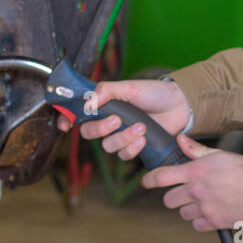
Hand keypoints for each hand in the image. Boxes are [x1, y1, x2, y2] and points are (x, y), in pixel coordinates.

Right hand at [56, 76, 191, 161]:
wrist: (179, 104)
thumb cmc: (153, 92)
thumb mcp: (129, 87)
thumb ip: (106, 91)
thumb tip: (88, 103)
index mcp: (103, 104)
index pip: (78, 113)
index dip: (66, 119)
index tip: (64, 124)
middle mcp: (108, 121)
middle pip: (88, 132)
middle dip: (101, 129)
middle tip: (117, 120)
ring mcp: (120, 135)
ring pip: (107, 146)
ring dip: (123, 137)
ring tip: (141, 126)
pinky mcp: (133, 147)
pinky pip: (124, 155)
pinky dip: (132, 148)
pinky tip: (143, 138)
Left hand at [143, 134, 242, 232]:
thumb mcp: (220, 154)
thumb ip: (196, 150)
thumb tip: (180, 139)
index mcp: (195, 171)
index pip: (162, 176)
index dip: (150, 179)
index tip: (147, 181)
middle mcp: (195, 191)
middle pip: (169, 200)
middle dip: (174, 196)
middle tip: (185, 192)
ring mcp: (203, 208)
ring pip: (182, 213)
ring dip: (189, 208)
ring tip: (203, 202)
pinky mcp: (213, 222)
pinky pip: (196, 225)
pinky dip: (201, 220)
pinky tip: (211, 212)